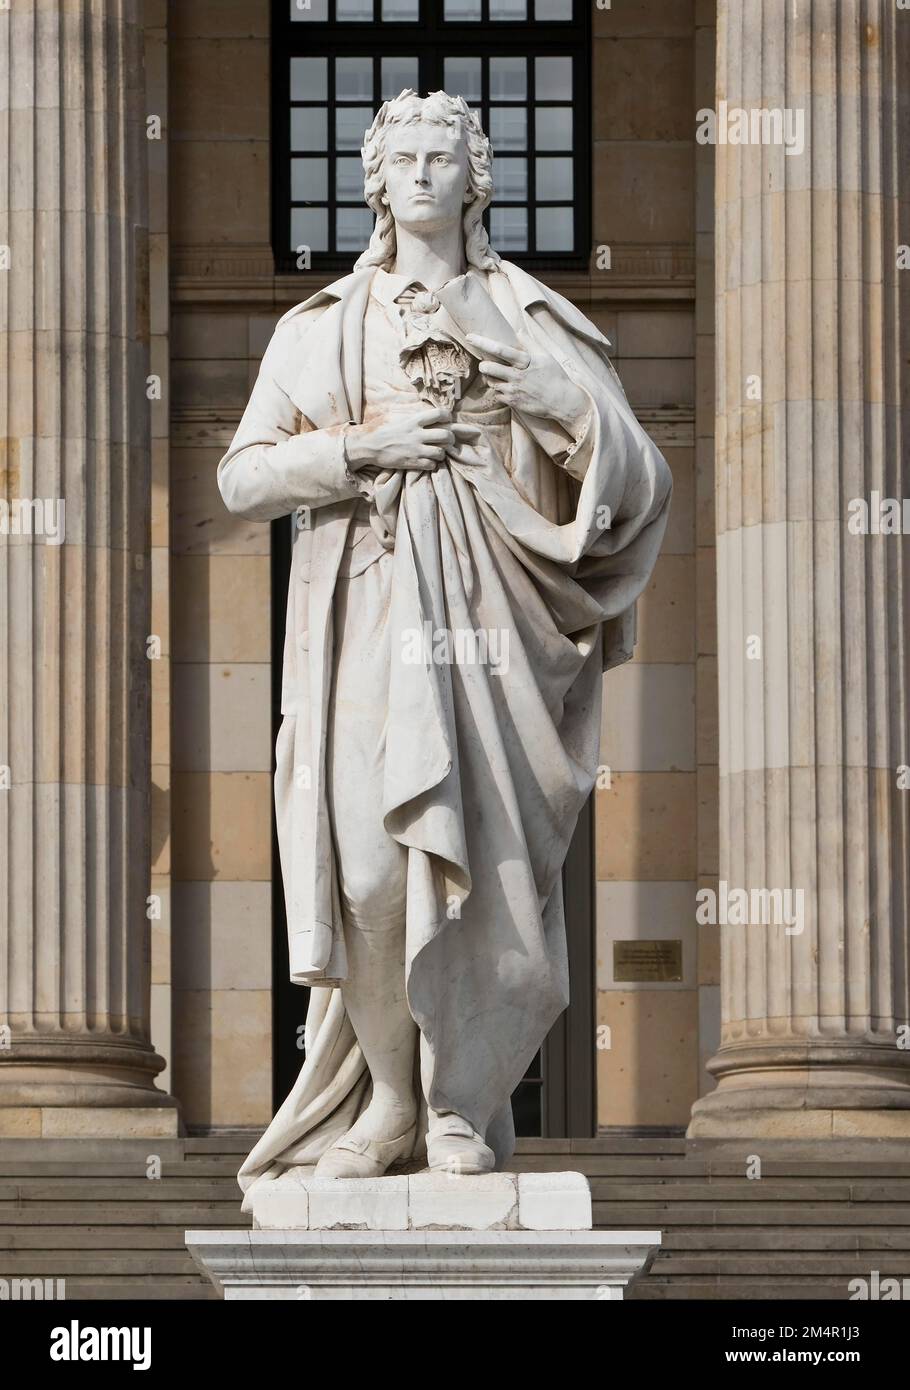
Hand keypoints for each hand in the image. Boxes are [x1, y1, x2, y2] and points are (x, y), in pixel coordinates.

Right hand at [344, 408, 479, 472]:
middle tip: (447, 440)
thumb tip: (422, 409)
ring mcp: (415, 450)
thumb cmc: (380, 428)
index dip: (447, 417)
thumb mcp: (394, 414)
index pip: (439, 414)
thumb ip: (410, 413)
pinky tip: (428, 460)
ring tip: (437, 451)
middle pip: (446, 435)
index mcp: (414, 420)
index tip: (447, 420)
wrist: (367, 445)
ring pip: (441, 452)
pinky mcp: (412, 463)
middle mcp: (417, 434)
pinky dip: (433, 463)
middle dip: (450, 438)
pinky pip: (432, 465)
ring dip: (442, 453)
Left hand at [468, 332, 588, 434]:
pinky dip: (498, 390)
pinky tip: (505, 387)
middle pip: (489, 368)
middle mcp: (518, 376)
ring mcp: (514, 390)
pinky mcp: (513, 403)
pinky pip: (497, 394)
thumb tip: (518, 330)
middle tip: (485, 364)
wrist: (563, 401)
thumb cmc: (555, 376)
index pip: (500, 350)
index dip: (483, 342)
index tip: (470, 337)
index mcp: (525, 362)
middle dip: (483, 365)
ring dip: (490, 378)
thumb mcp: (545, 356)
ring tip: (497, 376)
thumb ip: (529, 343)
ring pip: (491, 382)